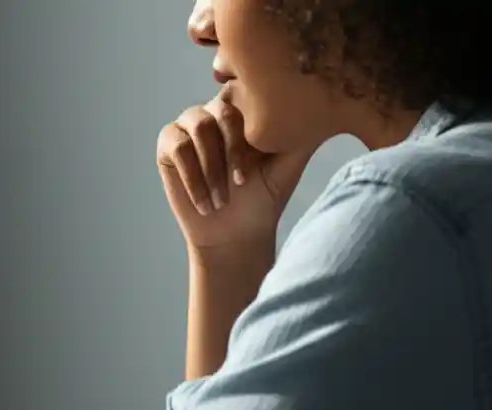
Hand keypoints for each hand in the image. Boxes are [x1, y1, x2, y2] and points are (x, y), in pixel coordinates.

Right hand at [157, 94, 317, 263]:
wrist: (234, 233)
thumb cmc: (264, 197)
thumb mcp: (290, 163)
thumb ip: (302, 132)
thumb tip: (323, 104)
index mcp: (246, 107)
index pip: (248, 93)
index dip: (253, 127)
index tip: (260, 163)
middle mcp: (216, 109)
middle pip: (222, 110)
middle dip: (233, 150)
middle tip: (241, 183)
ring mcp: (189, 124)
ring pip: (199, 127)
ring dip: (212, 168)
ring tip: (222, 199)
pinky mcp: (168, 144)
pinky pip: (178, 148)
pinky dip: (193, 177)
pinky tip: (206, 202)